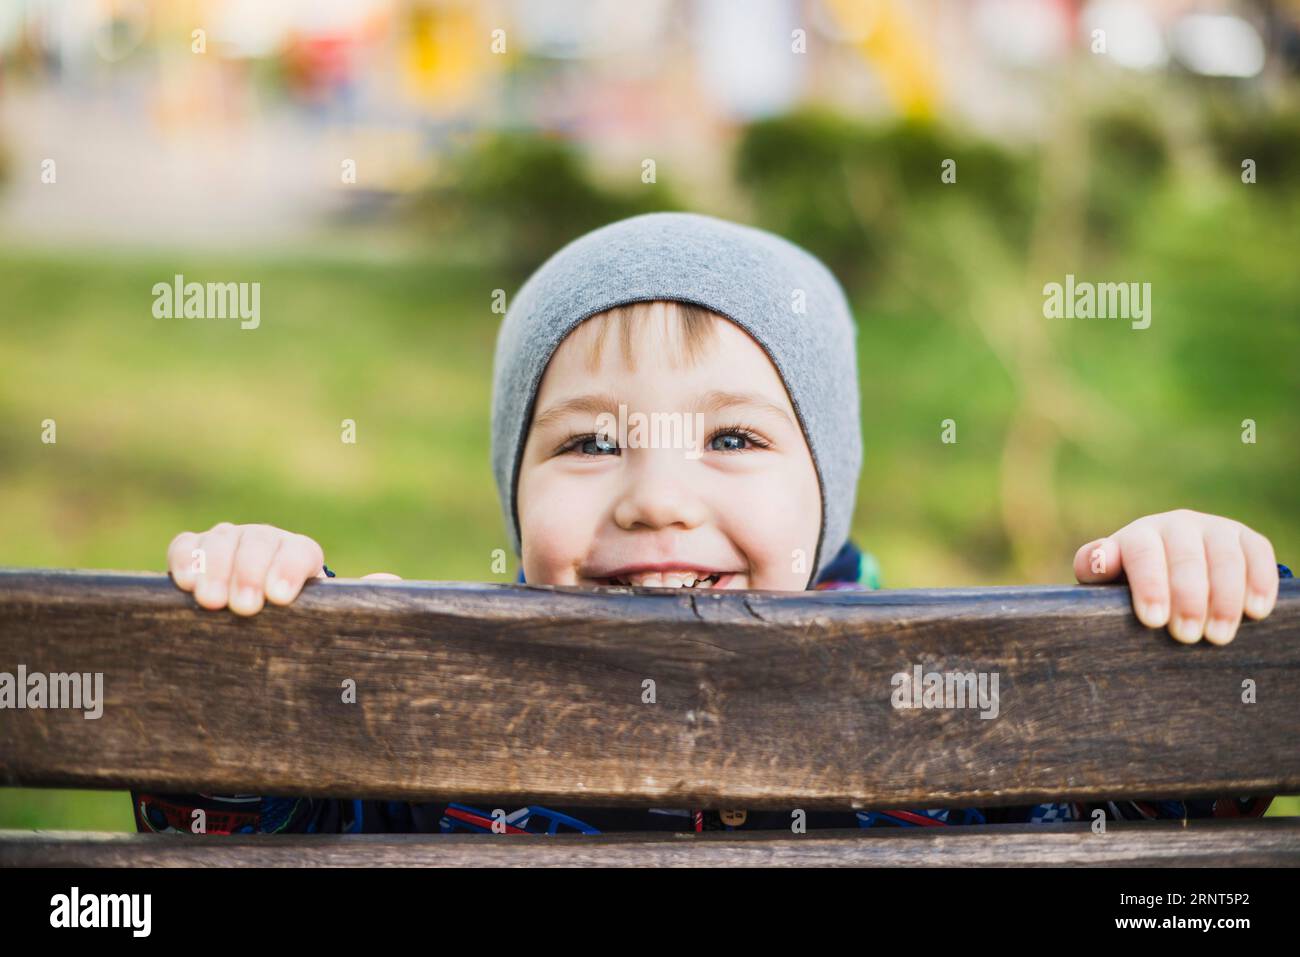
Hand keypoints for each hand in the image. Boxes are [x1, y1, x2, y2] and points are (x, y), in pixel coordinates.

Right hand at [167, 522, 401, 615]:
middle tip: (243, 609)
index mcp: (300, 557)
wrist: (255, 629)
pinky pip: (186, 546)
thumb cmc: (295, 628)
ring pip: (222, 540)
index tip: (280, 598)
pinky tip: (184, 582)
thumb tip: (391, 583)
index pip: (299, 550)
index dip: (289, 568)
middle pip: (259, 541)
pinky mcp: (194, 554)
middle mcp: (265, 543)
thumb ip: (353, 604)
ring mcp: (228, 544)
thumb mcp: (323, 620)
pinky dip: (185, 559)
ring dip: (216, 568)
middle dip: (250, 571)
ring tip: (211, 602)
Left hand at [1073, 509, 1278, 644]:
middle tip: (1186, 636)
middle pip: (1186, 557)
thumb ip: (1096, 569)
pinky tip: (1256, 611)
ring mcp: (1215, 529)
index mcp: (1139, 535)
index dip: (1149, 585)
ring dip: (1224, 598)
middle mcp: (1177, 524)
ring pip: (1224, 557)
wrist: (1173, 570)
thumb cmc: (1135, 584)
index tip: (1153, 620)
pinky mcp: (1247, 539)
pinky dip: (1259, 582)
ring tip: (1218, 635)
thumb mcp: (1110, 579)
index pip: (1142, 553)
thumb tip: (1099, 562)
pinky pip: (1258, 554)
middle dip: (1187, 598)